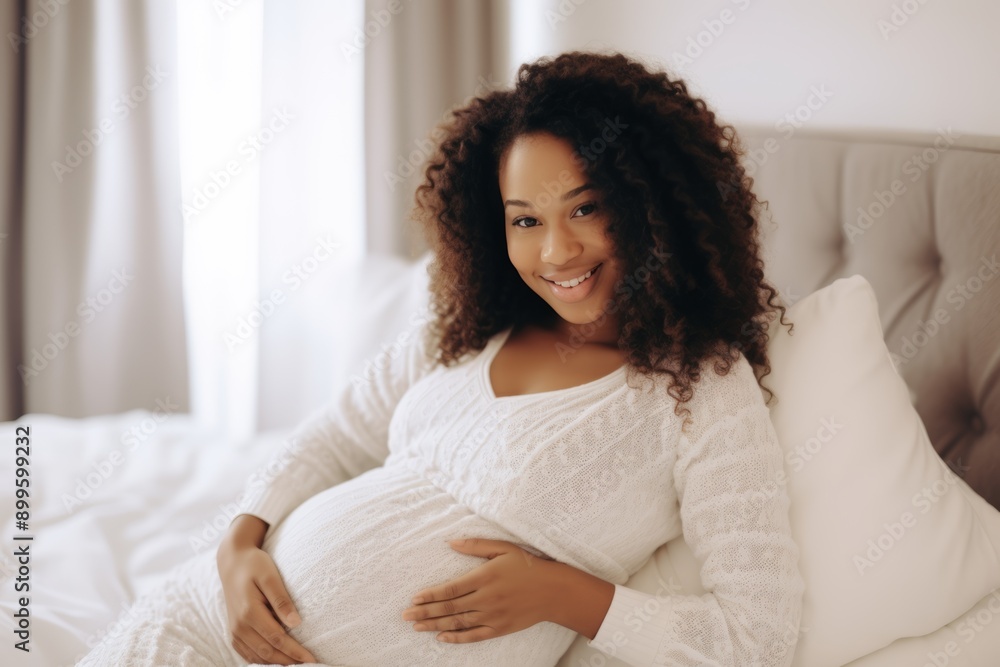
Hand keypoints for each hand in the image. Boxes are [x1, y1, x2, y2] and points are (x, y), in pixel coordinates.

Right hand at [217, 519, 317, 664]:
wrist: (232, 563)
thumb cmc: (255, 566)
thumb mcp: (270, 576)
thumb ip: (281, 600)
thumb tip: (296, 623)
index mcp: (249, 612)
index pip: (277, 639)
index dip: (295, 652)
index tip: (312, 660)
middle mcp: (239, 626)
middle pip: (268, 652)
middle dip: (289, 662)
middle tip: (308, 666)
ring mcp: (234, 631)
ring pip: (257, 657)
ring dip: (277, 664)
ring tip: (296, 666)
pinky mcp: (233, 633)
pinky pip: (247, 654)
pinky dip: (262, 661)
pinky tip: (277, 662)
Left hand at [400, 538, 556, 643]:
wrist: (553, 591)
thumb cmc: (528, 566)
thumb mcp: (503, 548)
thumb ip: (476, 545)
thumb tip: (450, 542)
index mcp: (485, 577)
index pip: (450, 588)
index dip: (431, 595)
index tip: (414, 598)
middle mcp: (486, 598)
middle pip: (449, 608)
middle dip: (425, 612)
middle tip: (406, 615)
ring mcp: (493, 616)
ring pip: (458, 623)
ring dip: (435, 625)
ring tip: (417, 627)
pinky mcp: (500, 628)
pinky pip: (474, 636)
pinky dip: (457, 638)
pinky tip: (442, 637)